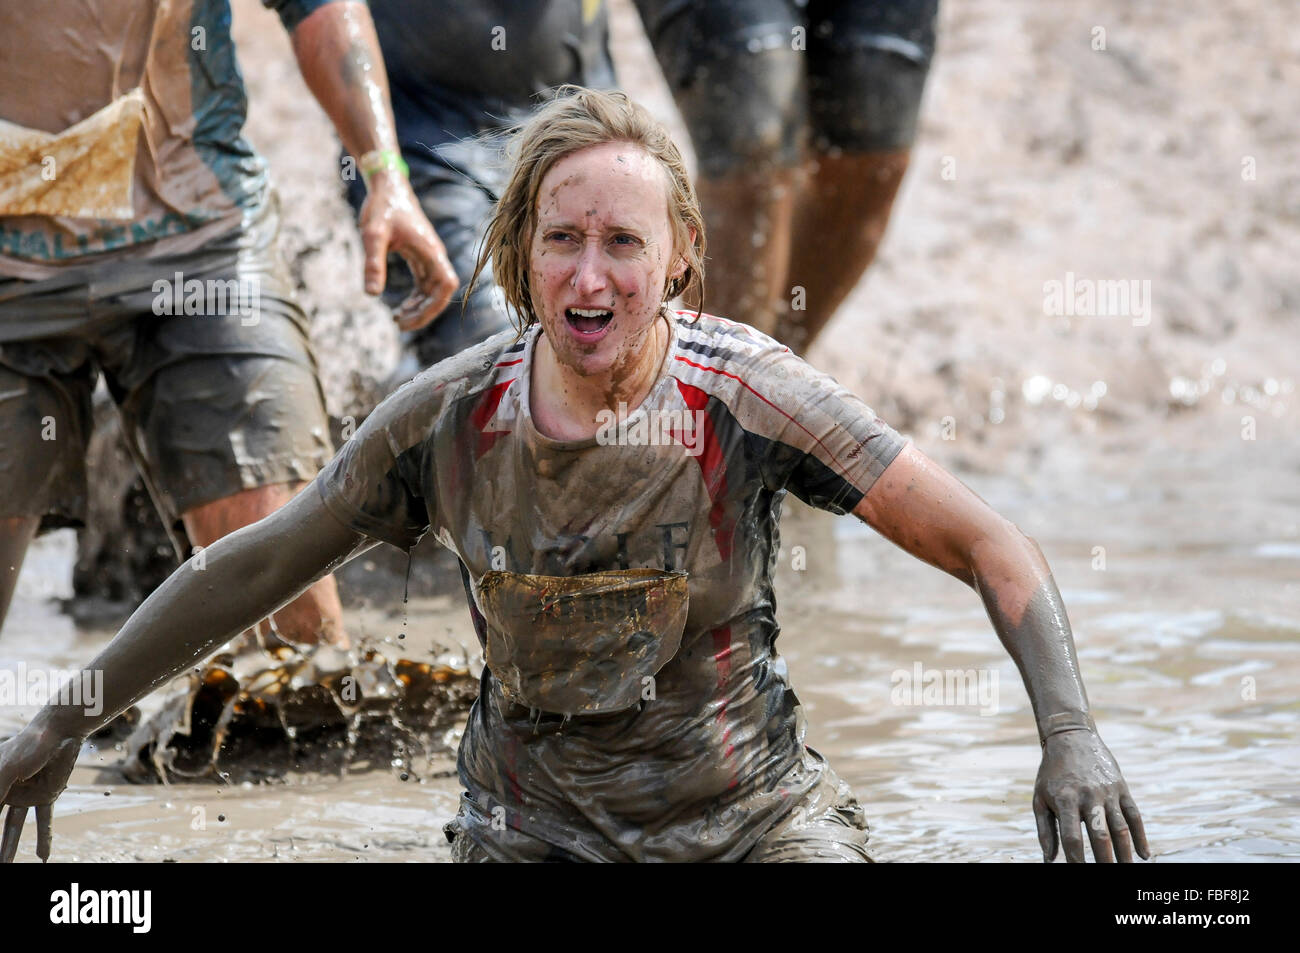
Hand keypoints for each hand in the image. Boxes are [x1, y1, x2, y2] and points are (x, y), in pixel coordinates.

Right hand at [0, 726, 80, 861]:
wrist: (60, 732)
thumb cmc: (29, 746)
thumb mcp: (7, 770)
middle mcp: (7, 792)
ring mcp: (26, 795)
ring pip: (14, 827)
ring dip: (10, 847)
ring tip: (7, 866)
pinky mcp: (47, 795)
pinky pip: (44, 820)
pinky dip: (44, 838)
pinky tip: (43, 856)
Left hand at [359, 171, 458, 331]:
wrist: (387, 185)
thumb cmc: (381, 206)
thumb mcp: (373, 234)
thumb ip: (373, 264)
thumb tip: (372, 295)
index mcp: (430, 251)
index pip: (446, 285)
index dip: (434, 306)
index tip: (411, 317)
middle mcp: (434, 255)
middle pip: (441, 293)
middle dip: (424, 312)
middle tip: (400, 324)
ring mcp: (429, 256)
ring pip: (433, 291)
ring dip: (420, 308)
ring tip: (398, 319)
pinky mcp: (420, 256)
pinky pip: (424, 284)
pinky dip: (416, 298)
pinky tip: (401, 307)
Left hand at [1033, 729, 1149, 861]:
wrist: (1071, 738)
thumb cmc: (1052, 774)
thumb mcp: (1040, 798)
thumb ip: (1045, 831)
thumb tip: (1049, 861)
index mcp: (1065, 799)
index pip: (1072, 837)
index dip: (1076, 859)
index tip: (1078, 872)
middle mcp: (1088, 795)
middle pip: (1100, 836)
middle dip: (1105, 861)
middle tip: (1108, 876)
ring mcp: (1108, 791)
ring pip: (1121, 828)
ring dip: (1126, 853)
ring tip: (1126, 870)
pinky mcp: (1122, 788)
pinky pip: (1134, 815)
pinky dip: (1141, 836)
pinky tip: (1144, 855)